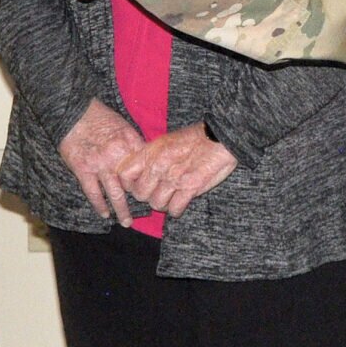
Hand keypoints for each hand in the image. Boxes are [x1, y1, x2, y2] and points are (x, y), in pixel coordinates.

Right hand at [57, 100, 145, 218]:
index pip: (145, 168)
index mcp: (130, 143)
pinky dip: (99, 205)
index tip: (154, 190)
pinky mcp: (83, 170)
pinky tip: (105, 214)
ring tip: (127, 222)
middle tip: (145, 210)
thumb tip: (146, 158)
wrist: (73, 112)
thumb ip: (135, 143)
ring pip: (115, 193)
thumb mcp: (124, 125)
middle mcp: (117, 156)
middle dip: (139, 198)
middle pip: (132, 183)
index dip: (150, 181)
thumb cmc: (99, 115)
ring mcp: (100, 165)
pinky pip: (93, 192)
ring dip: (121, 210)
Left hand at [117, 123, 237, 216]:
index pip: (124, 174)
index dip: (129, 184)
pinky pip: (175, 209)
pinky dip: (177, 209)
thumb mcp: (167, 140)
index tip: (137, 185)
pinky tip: (181, 202)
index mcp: (152, 151)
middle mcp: (159, 165)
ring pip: (156, 204)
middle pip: (140, 194)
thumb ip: (151, 156)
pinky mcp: (190, 187)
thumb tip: (140, 172)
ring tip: (171, 197)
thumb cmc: (196, 138)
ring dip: (164, 204)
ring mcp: (174, 177)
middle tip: (158, 192)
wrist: (221, 137)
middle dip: (148, 196)